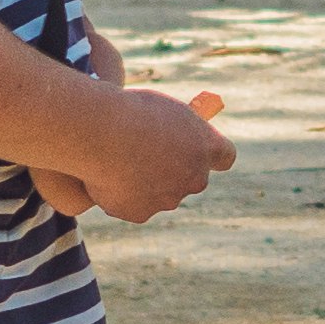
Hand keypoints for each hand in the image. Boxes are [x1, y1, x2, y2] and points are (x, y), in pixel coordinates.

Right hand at [80, 89, 234, 224]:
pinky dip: (122, 195)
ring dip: (145, 184)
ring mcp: (169, 199)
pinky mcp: (142, 213)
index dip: (209, 154)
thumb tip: (171, 138)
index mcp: (207, 147)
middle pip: (191, 179)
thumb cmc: (130, 111)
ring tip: (117, 160)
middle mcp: (195, 178)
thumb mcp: (162, 109)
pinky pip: (133, 205)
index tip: (194, 148)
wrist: (101, 133)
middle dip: (174, 171)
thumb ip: (174, 130)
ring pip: (161, 194)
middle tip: (147, 156)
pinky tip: (106, 176)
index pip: (224, 157)